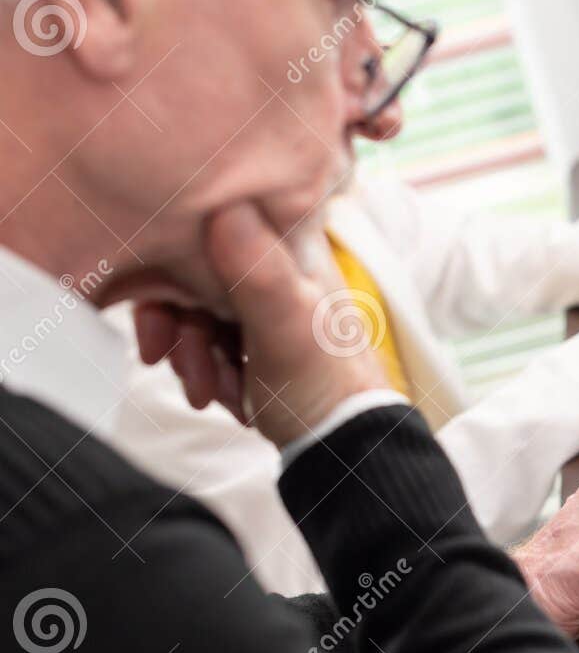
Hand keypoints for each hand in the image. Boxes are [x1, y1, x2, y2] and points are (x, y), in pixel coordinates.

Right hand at [130, 203, 388, 447]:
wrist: (345, 445)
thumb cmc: (323, 388)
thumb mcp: (287, 330)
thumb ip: (258, 273)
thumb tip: (224, 207)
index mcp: (291, 244)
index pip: (205, 227)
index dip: (166, 274)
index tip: (159, 322)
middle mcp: (278, 263)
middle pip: (190, 275)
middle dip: (179, 330)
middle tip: (179, 369)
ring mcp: (268, 300)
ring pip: (196, 312)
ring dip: (193, 359)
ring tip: (213, 395)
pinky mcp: (260, 334)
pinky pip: (210, 340)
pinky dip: (209, 372)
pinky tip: (231, 400)